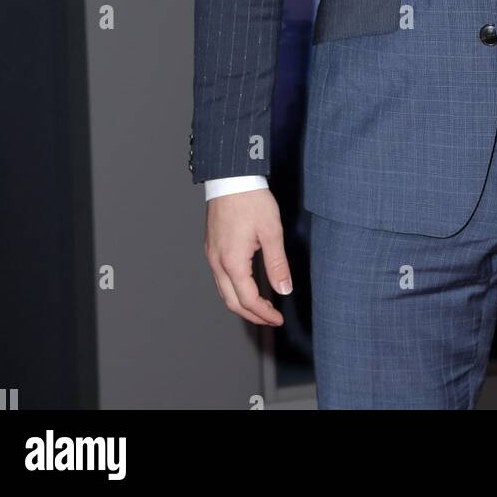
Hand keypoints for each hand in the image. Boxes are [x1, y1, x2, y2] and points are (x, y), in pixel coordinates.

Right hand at [205, 189, 291, 326]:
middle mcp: (217, 262)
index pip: (248, 300)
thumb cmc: (251, 200)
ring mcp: (211, 255)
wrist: (231, 177)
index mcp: (232, 262)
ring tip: (261, 306)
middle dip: (252, 315)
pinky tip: (247, 285)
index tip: (277, 319)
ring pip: (224, 291)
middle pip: (232, 301)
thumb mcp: (271, 232)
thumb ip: (277, 264)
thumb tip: (284, 289)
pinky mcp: (211, 246)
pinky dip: (234, 289)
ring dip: (242, 303)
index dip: (264, 314)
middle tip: (270, 319)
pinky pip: (220, 277)